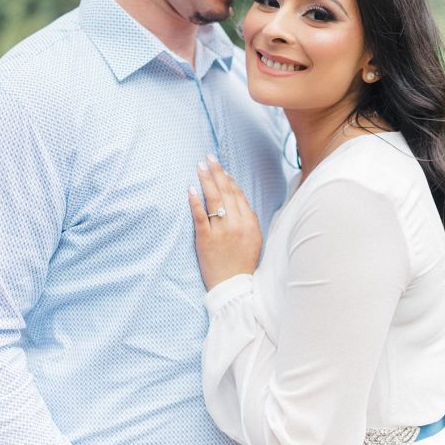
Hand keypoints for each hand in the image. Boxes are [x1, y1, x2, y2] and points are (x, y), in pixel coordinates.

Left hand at [188, 156, 261, 289]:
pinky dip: (195, 201)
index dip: (229, 180)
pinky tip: (190, 189)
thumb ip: (248, 219)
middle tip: (209, 158)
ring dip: (206, 180)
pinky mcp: (206, 238)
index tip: (221, 168)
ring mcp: (221, 231)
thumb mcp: (254, 239)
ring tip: (200, 167)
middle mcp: (237, 224)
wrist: (233, 286)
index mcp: (250, 223)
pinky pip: (200, 216)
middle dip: (217, 173)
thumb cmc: (242, 263)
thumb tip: (238, 199)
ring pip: (214, 200)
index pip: (238, 195)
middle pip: (226, 192)